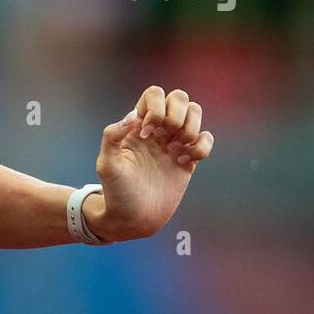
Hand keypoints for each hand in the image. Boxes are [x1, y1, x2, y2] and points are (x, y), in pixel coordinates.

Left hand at [88, 86, 214, 240]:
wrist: (132, 219)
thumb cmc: (115, 192)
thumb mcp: (107, 165)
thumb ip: (112, 137)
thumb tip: (131, 117)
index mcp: (137, 126)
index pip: (154, 94)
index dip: (156, 107)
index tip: (146, 133)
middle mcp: (157, 130)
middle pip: (180, 98)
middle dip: (177, 114)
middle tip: (165, 140)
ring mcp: (174, 143)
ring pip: (195, 113)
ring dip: (191, 128)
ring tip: (177, 150)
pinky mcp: (189, 160)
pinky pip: (206, 138)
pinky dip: (202, 146)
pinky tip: (185, 163)